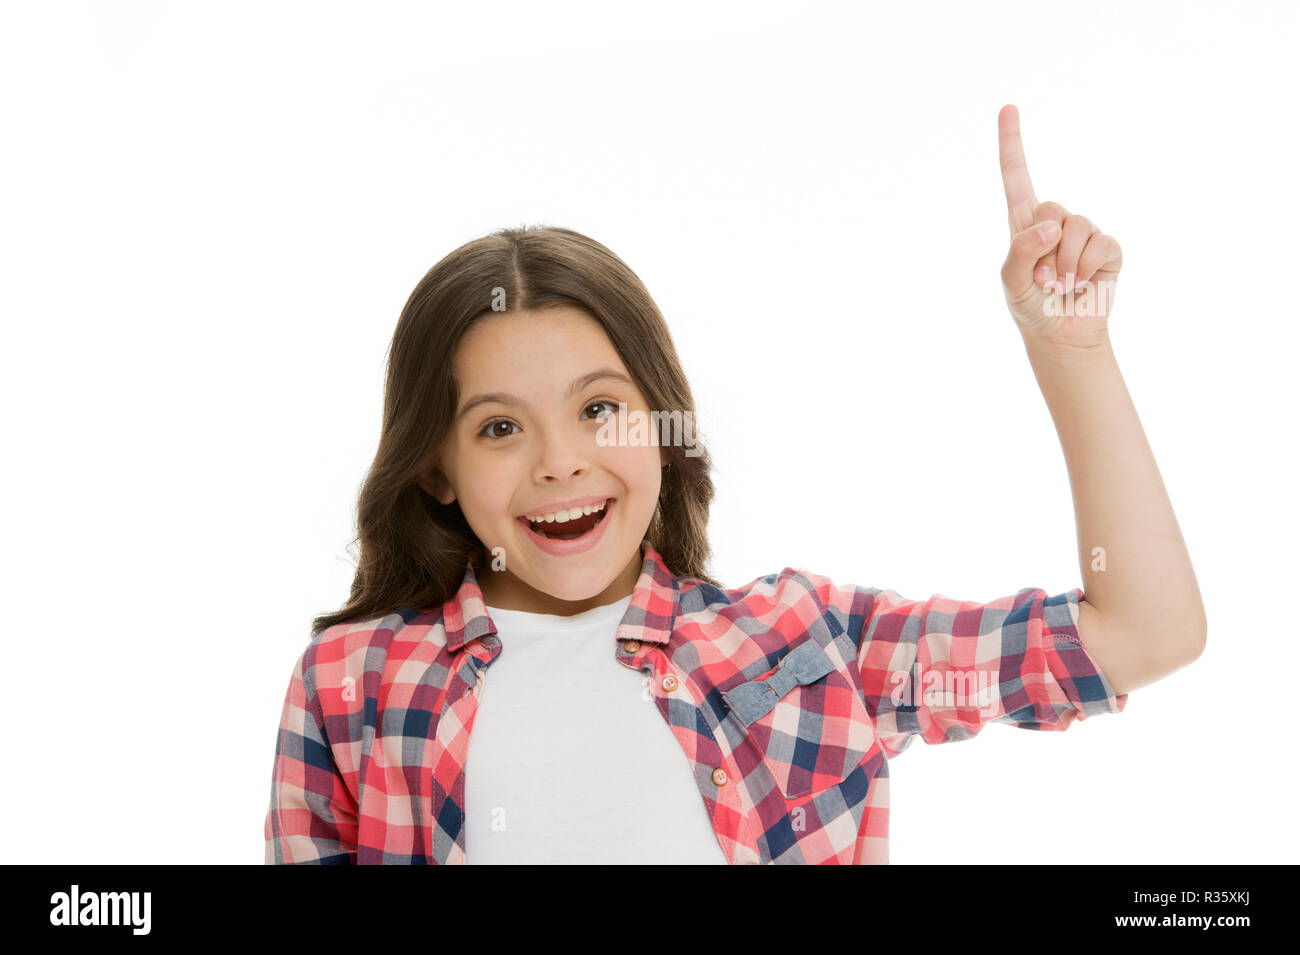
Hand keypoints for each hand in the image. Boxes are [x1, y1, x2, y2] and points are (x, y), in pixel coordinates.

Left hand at [998, 104, 1121, 348]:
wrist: (1061, 334)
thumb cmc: (1030, 305)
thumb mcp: (1012, 281)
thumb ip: (1022, 250)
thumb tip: (1052, 226)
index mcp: (1024, 223)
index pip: (1017, 177)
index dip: (1012, 143)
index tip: (1008, 106)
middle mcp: (1056, 221)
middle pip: (1050, 207)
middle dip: (1043, 248)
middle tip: (1042, 279)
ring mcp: (1084, 233)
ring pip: (1076, 227)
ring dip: (1065, 263)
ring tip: (1060, 285)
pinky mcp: (1108, 249)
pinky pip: (1101, 244)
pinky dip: (1087, 266)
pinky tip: (1082, 283)